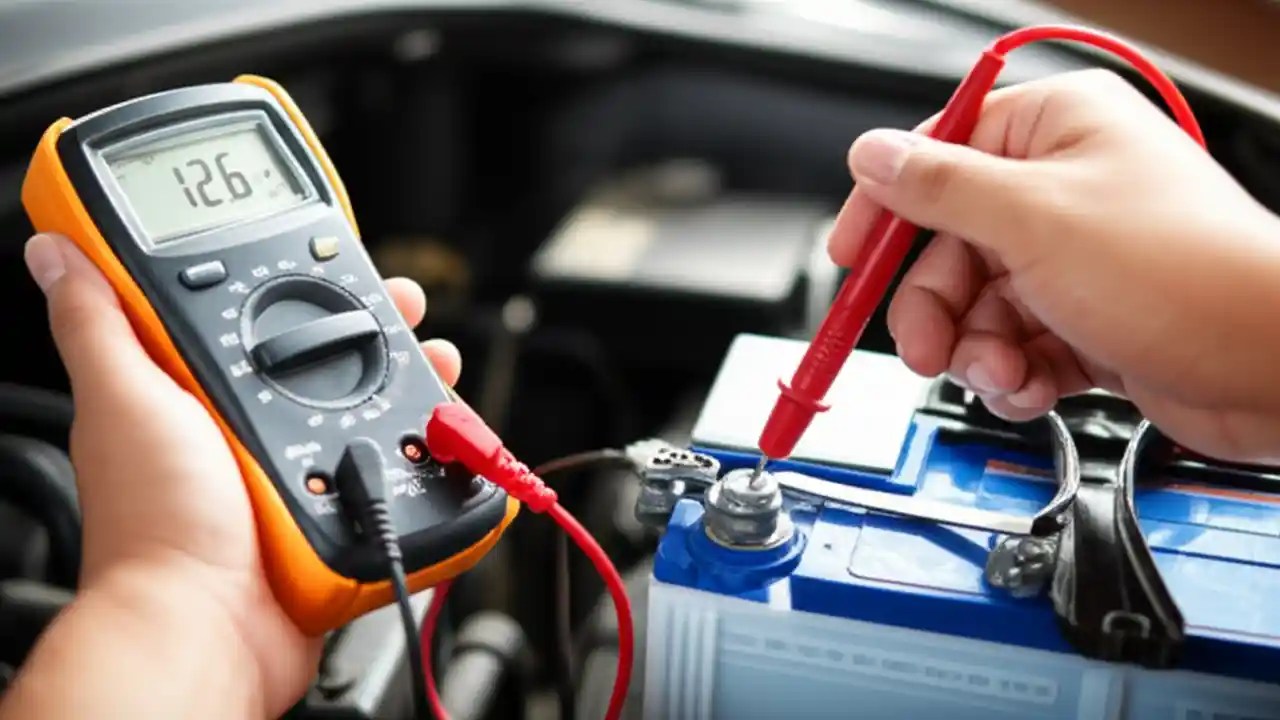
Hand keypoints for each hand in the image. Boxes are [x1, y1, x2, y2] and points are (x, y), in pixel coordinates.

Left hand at [17, 232, 460, 715]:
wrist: (210, 628)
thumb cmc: (159, 526)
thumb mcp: (124, 401)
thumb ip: (99, 324)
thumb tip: (56, 254)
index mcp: (193, 393)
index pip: (247, 311)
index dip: (290, 276)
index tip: (329, 254)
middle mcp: (244, 428)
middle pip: (321, 353)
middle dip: (370, 322)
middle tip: (400, 305)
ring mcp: (293, 470)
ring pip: (366, 406)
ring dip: (408, 378)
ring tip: (434, 362)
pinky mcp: (334, 511)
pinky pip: (388, 465)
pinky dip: (421, 444)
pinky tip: (440, 428)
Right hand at [831, 70, 1279, 462]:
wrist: (1270, 367)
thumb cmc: (1182, 273)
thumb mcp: (1032, 219)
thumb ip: (938, 187)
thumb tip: (873, 155)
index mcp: (1056, 132)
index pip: (939, 154)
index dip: (888, 208)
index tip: (851, 253)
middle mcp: (1064, 189)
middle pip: (950, 246)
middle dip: (934, 306)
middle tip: (926, 346)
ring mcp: (1076, 259)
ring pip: (977, 305)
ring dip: (975, 349)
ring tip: (999, 373)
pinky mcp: (1087, 320)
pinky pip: (1015, 344)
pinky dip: (1011, 373)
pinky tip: (1028, 387)